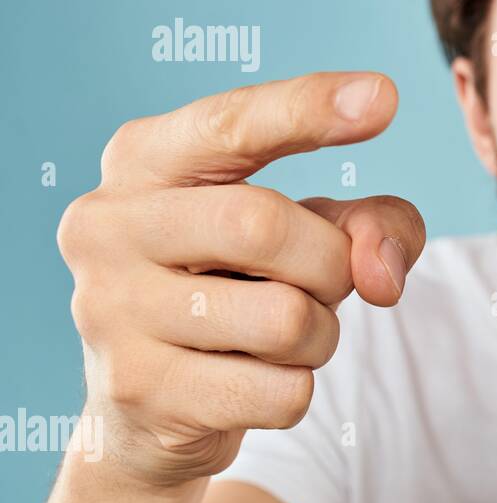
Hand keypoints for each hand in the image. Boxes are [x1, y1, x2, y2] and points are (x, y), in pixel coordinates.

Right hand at [56, 72, 425, 485]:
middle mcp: (107, 223)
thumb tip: (381, 272)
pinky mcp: (137, 390)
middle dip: (330, 263)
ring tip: (280, 335)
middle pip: (264, 224)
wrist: (151, 405)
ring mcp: (109, 310)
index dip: (309, 108)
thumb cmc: (241, 286)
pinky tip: (251, 381)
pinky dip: (296, 389)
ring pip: (284, 319)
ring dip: (319, 335)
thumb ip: (371, 224)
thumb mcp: (310, 231)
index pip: (231, 123)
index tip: (383, 97)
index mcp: (143, 158)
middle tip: (327, 284)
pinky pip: (281, 392)